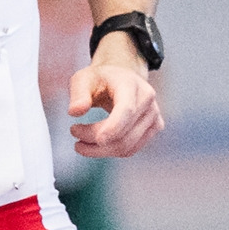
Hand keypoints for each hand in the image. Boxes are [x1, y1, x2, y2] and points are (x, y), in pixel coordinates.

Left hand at [67, 42, 164, 156]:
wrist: (120, 78)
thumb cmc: (99, 79)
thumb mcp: (82, 79)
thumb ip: (78, 94)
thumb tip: (74, 112)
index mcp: (131, 84)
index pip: (127, 110)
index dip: (113, 127)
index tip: (97, 140)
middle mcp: (147, 99)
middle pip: (124, 133)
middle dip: (95, 139)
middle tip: (74, 132)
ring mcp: (154, 114)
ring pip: (127, 146)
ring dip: (101, 150)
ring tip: (80, 144)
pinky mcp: (154, 127)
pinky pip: (131, 149)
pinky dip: (111, 152)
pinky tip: (95, 145)